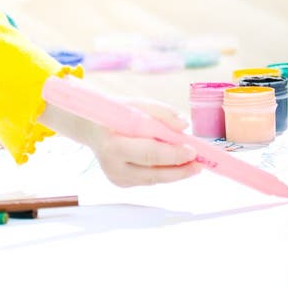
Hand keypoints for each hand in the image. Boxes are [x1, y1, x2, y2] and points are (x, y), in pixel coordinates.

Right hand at [39, 98, 201, 187]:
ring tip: (192, 165)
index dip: (173, 154)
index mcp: (113, 143)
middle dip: (179, 169)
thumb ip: (160, 112)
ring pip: (153, 179)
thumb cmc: (113, 113)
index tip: (192, 150)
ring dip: (174, 173)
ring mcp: (116, 177)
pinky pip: (147, 179)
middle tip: (199, 164)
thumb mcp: (135, 104)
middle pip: (154, 173)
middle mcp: (112, 165)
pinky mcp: (120, 183)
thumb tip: (183, 124)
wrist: (89, 127)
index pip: (149, 153)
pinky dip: (162, 172)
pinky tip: (173, 165)